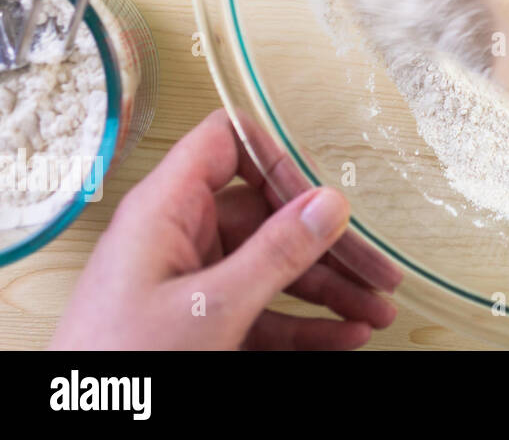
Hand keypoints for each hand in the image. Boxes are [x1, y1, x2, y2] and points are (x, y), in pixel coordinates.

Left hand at [51, 109, 396, 349]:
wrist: (84, 434)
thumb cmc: (120, 364)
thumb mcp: (211, 307)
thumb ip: (275, 252)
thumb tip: (327, 203)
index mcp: (167, 210)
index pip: (228, 144)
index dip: (279, 156)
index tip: (327, 190)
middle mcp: (180, 237)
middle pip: (270, 216)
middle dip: (329, 246)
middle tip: (377, 271)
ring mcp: (191, 281)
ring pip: (275, 267)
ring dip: (330, 290)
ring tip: (375, 311)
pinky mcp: (200, 322)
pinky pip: (266, 309)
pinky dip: (306, 323)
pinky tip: (344, 336)